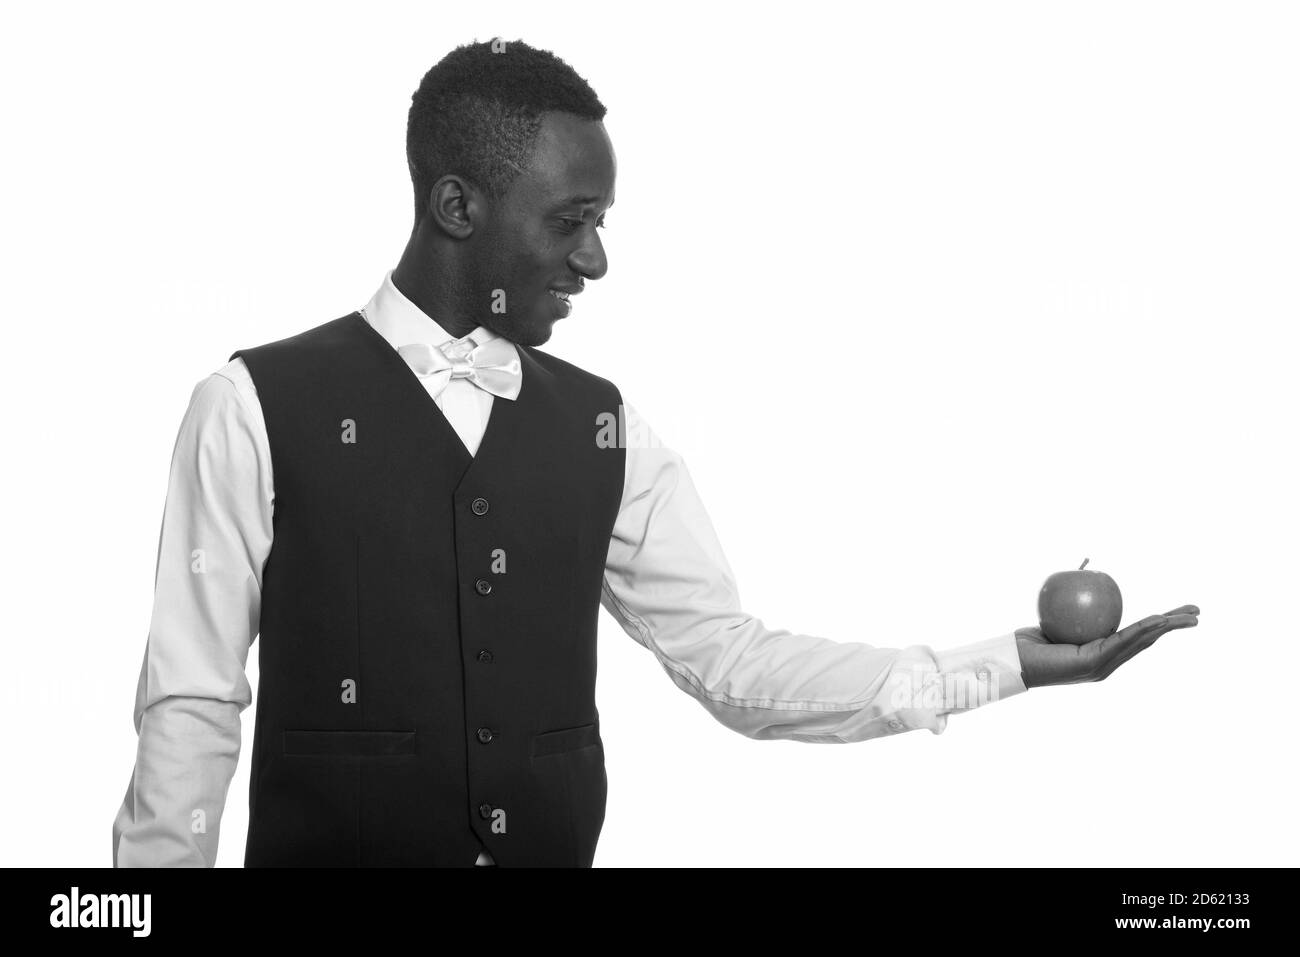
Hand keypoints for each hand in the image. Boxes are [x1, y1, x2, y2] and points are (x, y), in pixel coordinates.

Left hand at [1015, 605, 1199, 688]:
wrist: (1013, 659)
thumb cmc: (1031, 637)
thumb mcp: (1057, 611)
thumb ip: (1073, 595)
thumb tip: (1084, 566)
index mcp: (1103, 653)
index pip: (1137, 636)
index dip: (1159, 623)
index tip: (1177, 611)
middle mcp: (1107, 662)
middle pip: (1148, 640)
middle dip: (1174, 627)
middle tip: (1197, 615)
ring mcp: (1103, 666)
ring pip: (1141, 642)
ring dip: (1165, 628)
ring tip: (1186, 618)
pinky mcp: (1094, 664)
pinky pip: (1121, 642)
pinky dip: (1141, 630)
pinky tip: (1157, 620)